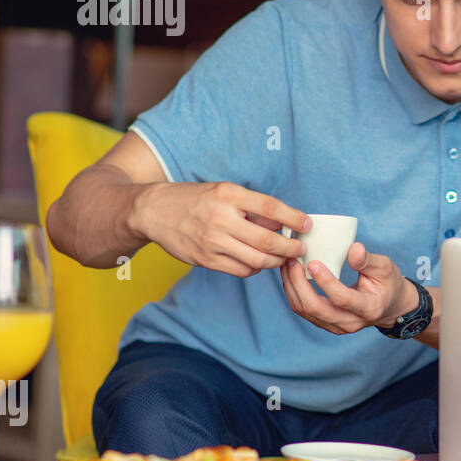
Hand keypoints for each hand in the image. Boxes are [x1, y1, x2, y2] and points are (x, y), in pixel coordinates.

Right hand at [131, 181, 308, 277]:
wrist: (154, 211)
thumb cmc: (196, 199)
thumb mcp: (223, 191)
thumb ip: (251, 206)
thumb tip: (283, 223)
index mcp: (228, 195)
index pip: (270, 207)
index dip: (293, 218)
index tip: (307, 224)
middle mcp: (221, 218)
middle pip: (268, 240)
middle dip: (291, 247)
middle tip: (301, 249)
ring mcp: (212, 241)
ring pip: (257, 259)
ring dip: (276, 261)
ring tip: (284, 257)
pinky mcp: (205, 259)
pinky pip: (241, 269)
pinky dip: (255, 268)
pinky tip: (259, 261)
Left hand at [279, 240, 416, 335]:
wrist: (389, 306)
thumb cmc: (388, 284)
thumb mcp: (386, 268)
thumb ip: (368, 260)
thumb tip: (353, 248)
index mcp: (368, 308)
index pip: (342, 299)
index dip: (326, 282)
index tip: (313, 262)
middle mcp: (350, 322)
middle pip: (316, 308)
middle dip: (299, 284)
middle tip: (292, 260)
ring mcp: (336, 326)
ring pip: (305, 310)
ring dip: (292, 287)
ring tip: (288, 264)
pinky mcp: (326, 323)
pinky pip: (303, 310)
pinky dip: (294, 292)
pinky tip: (291, 275)